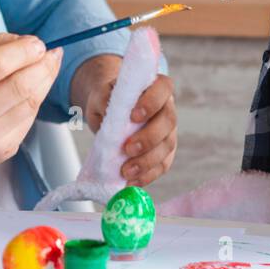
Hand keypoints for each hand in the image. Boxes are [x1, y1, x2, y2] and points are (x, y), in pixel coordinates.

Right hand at [0, 33, 62, 168]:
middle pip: (20, 86)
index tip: (37, 43)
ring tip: (49, 66)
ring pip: (31, 103)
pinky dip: (36, 100)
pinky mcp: (1, 152)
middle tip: (51, 53)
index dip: (23, 51)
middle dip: (43, 65)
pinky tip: (33, 89)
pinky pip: (29, 120)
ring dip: (46, 81)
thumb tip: (29, 43)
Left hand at [73, 54, 176, 186]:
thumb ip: (105, 98)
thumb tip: (107, 108)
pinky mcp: (165, 153)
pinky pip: (162, 165)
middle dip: (149, 138)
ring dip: (148, 161)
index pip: (163, 88)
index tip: (134, 116)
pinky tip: (132, 181)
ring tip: (126, 171)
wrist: (108, 112)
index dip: (152, 102)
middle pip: (168, 122)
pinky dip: (148, 175)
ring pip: (167, 146)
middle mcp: (167, 108)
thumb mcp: (101, 94)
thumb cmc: (108, 100)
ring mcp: (168, 131)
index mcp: (155, 87)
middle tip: (128, 149)